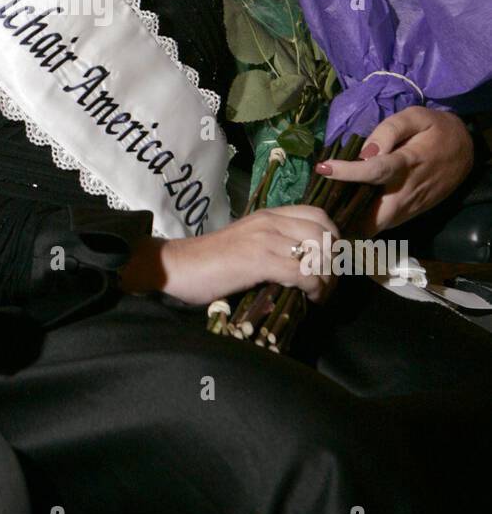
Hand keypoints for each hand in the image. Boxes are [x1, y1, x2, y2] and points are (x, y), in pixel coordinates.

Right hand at [121, 205, 340, 306]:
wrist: (178, 266)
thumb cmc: (209, 261)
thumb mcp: (247, 243)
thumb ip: (272, 246)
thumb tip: (302, 265)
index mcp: (268, 215)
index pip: (317, 215)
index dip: (333, 238)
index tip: (331, 263)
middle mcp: (270, 221)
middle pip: (324, 233)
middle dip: (335, 260)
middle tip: (330, 282)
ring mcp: (265, 239)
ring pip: (318, 252)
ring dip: (328, 277)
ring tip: (321, 293)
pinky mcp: (259, 260)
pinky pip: (303, 272)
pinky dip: (315, 288)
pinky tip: (311, 299)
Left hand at [313, 105, 473, 236]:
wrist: (466, 151)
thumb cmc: (436, 130)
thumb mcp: (416, 116)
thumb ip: (389, 130)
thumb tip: (366, 151)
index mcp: (407, 163)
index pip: (375, 171)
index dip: (348, 171)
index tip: (323, 168)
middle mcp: (407, 192)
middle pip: (372, 218)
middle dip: (345, 219)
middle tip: (318, 208)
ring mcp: (409, 208)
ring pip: (375, 228)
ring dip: (351, 225)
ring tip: (325, 211)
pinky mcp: (410, 215)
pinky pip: (382, 225)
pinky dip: (362, 224)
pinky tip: (344, 211)